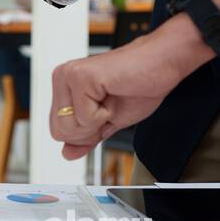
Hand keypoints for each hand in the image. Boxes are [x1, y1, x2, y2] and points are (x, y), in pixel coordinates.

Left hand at [49, 14, 211, 159]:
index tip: (104, 113)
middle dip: (90, 129)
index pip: (57, 131)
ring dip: (98, 121)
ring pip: (69, 127)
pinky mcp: (81, 76)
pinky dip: (106, 113)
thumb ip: (86, 137)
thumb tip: (67, 154)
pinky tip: (114, 93)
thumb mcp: (107, 120)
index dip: (85, 134)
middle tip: (108, 107)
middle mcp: (62, 77)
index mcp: (64, 86)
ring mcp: (69, 75)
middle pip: (59, 132)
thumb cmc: (139, 87)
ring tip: (111, 99)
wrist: (162, 66)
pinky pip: (85, 117)